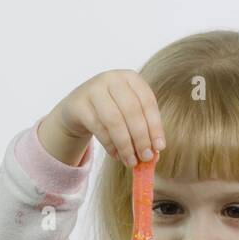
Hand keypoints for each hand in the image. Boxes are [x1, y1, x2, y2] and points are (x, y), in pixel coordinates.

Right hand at [41, 69, 165, 168]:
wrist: (78, 109)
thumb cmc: (112, 111)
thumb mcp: (129, 114)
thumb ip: (143, 129)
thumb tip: (155, 153)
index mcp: (131, 78)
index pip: (147, 102)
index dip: (155, 126)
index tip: (159, 148)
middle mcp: (112, 79)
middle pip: (132, 111)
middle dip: (141, 138)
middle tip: (146, 157)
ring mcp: (93, 89)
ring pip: (114, 121)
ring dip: (125, 145)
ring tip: (131, 161)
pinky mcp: (79, 104)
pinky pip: (98, 128)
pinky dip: (110, 145)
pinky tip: (116, 156)